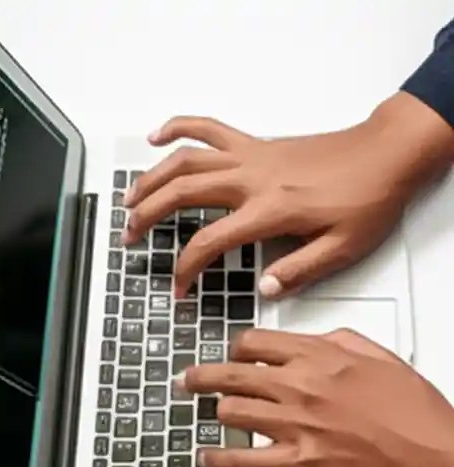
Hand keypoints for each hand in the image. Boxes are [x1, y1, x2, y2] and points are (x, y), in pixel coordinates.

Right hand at [123, 92, 453, 298]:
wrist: (387, 154)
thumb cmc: (367, 197)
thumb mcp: (342, 248)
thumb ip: (298, 272)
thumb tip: (263, 288)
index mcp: (269, 211)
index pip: (209, 243)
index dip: (186, 271)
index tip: (179, 290)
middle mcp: (251, 180)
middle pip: (181, 194)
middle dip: (147, 217)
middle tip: (130, 237)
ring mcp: (249, 157)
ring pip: (184, 161)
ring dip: (151, 179)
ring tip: (130, 199)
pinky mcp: (254, 144)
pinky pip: (208, 128)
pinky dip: (179, 127)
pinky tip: (157, 136)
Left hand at [183, 328, 453, 466]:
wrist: (446, 465)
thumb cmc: (420, 416)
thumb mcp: (381, 358)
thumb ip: (336, 342)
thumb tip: (302, 339)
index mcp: (316, 367)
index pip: (248, 347)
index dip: (229, 352)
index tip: (222, 359)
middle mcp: (300, 404)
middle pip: (226, 389)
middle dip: (198, 385)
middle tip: (187, 386)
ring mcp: (298, 450)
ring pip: (229, 442)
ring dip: (211, 444)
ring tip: (204, 445)